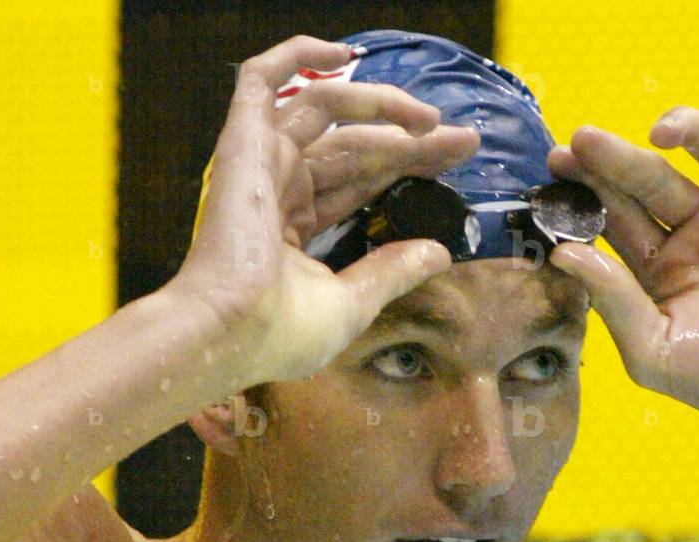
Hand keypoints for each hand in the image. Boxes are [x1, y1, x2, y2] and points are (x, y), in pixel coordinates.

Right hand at [172, 36, 478, 385]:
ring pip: (325, 112)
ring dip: (379, 105)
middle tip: (464, 139)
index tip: (457, 156)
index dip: (408, 164)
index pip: (361, 180)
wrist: (234, 331)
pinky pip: (262, 78)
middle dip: (411, 140)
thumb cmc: (283, 332)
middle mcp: (278, 187)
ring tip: (430, 119)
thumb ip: (393, 270)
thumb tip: (440, 253)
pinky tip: (345, 51)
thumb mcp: (354, 302)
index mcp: (295, 226)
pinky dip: (297, 54)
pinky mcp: (243, 140)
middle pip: (354, 145)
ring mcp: (260, 162)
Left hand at [548, 107, 698, 442]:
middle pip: (651, 179)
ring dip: (685, 128)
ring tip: (658, 133)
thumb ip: (613, 301)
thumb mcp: (656, 352)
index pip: (617, 215)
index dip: (587, 188)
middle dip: (616, 157)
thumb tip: (560, 254)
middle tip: (582, 139)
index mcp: (662, 265)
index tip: (555, 165)